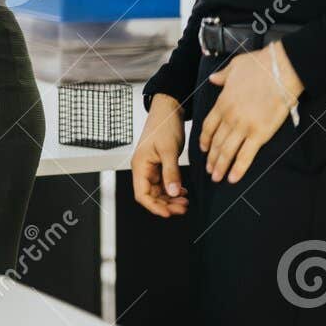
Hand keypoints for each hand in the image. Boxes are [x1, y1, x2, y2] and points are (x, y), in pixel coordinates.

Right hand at [130, 95, 187, 216]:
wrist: (168, 111)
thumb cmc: (164, 126)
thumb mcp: (169, 150)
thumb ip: (171, 173)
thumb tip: (173, 192)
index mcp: (140, 165)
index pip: (142, 194)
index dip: (154, 206)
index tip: (169, 213)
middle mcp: (143, 169)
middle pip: (150, 195)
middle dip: (166, 204)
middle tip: (183, 208)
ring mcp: (151, 167)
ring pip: (158, 191)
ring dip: (171, 198)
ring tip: (186, 202)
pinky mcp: (159, 165)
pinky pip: (164, 183)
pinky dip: (173, 190)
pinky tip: (184, 192)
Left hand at [198, 41, 303, 183]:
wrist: (280, 70)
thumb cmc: (259, 66)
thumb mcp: (234, 67)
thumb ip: (222, 76)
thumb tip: (213, 79)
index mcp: (222, 102)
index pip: (208, 126)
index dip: (205, 139)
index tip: (203, 148)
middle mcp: (229, 117)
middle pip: (216, 142)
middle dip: (211, 158)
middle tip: (208, 170)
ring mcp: (243, 127)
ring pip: (227, 151)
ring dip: (220, 166)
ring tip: (216, 177)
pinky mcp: (260, 134)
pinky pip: (246, 155)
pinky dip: (238, 168)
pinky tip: (233, 178)